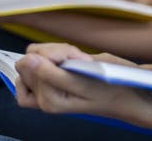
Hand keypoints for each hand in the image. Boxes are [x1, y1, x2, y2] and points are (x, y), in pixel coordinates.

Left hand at [15, 43, 142, 118]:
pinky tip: (70, 57)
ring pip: (35, 53)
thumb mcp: (82, 83)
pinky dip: (54, 51)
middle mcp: (42, 95)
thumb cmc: (109, 90)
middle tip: (79, 59)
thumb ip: (50, 74)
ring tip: (78, 58)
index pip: (30, 65)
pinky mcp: (52, 75)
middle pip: (30, 59)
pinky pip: (40, 55)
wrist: (125, 93)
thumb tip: (26, 60)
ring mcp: (46, 85)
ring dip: (57, 50)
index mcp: (47, 102)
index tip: (78, 58)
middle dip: (55, 52)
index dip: (54, 55)